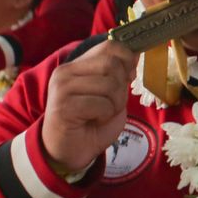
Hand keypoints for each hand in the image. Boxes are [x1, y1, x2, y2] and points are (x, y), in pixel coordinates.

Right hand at [43, 41, 137, 173]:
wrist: (70, 151)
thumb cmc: (93, 123)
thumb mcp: (113, 94)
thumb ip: (120, 74)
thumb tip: (135, 53)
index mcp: (78, 65)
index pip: (110, 46)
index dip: (127, 60)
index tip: (129, 77)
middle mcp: (66, 71)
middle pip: (112, 64)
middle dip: (121, 88)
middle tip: (111, 104)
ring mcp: (62, 87)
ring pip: (109, 85)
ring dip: (114, 105)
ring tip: (100, 114)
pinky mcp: (63, 106)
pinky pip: (102, 104)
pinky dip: (105, 116)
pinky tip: (93, 121)